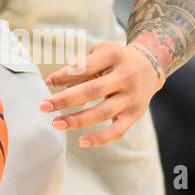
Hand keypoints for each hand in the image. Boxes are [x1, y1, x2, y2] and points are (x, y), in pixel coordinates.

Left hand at [39, 40, 164, 147]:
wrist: (150, 67)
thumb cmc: (117, 60)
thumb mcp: (101, 53)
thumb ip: (80, 66)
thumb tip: (54, 83)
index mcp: (115, 56)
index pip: (86, 66)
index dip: (65, 75)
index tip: (48, 83)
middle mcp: (126, 77)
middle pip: (93, 91)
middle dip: (65, 100)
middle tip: (43, 106)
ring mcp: (131, 98)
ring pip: (102, 112)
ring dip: (77, 120)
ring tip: (56, 123)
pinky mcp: (135, 115)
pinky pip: (117, 131)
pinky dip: (100, 139)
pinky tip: (81, 142)